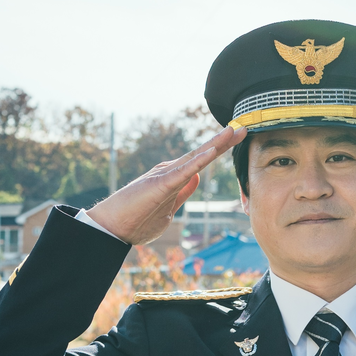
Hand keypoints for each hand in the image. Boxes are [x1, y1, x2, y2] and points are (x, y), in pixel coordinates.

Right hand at [87, 125, 246, 245]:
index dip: (218, 150)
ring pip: (196, 158)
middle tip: (243, 127)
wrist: (112, 228)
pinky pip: (184, 172)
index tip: (235, 139)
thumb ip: (182, 192)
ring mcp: (165, 176)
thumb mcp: (168, 207)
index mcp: (173, 178)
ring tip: (233, 131)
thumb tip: (196, 179)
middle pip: (202, 154)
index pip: (200, 162)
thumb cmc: (136, 220)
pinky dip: (199, 161)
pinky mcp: (160, 184)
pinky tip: (213, 152)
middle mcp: (170, 172)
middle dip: (223, 141)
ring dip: (216, 144)